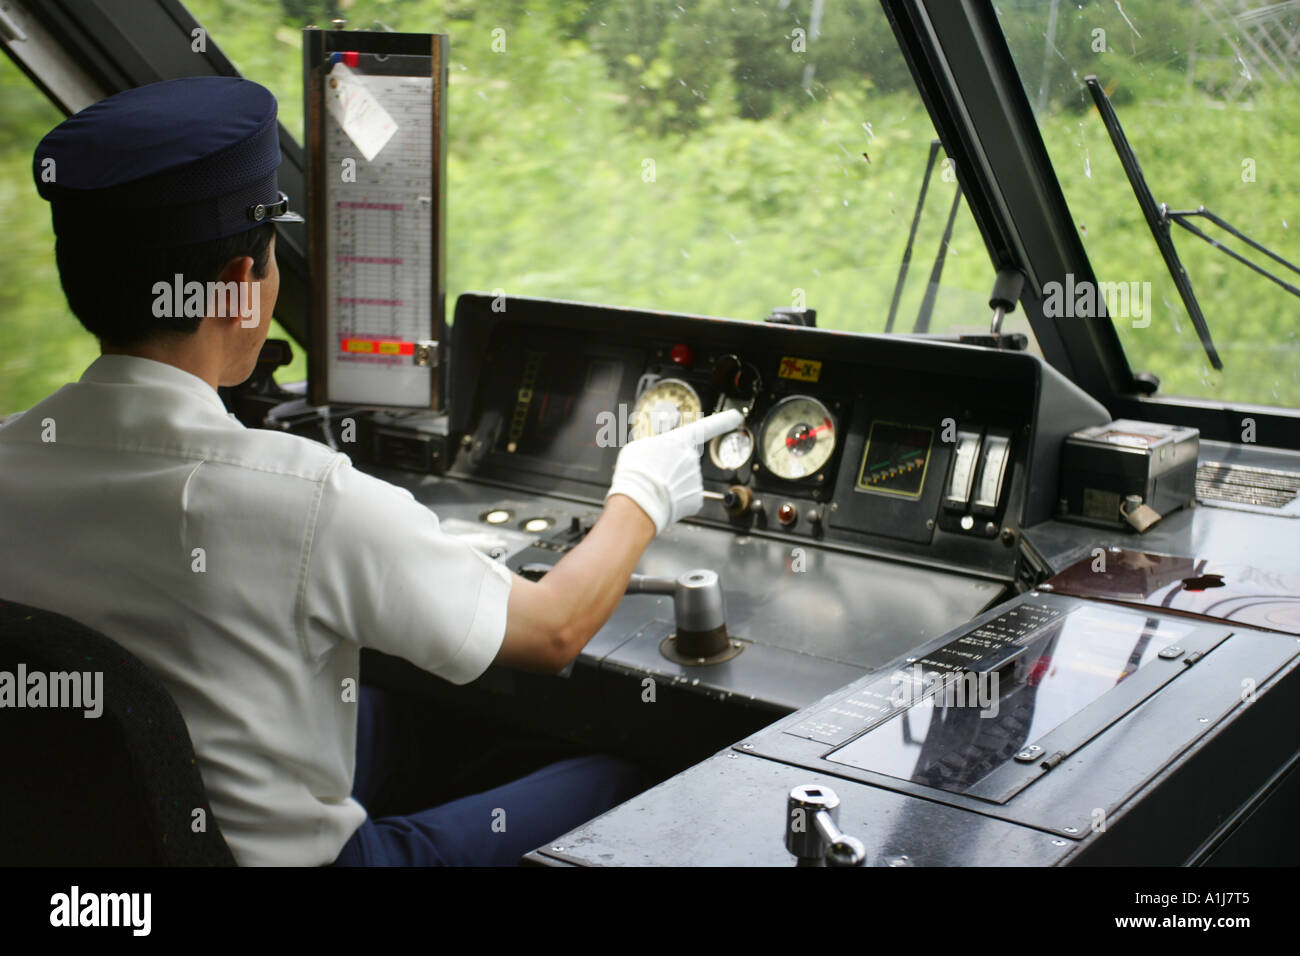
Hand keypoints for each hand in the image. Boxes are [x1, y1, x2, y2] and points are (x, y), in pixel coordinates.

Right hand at [605, 409, 743, 533]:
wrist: (637, 505)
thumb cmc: (635, 474)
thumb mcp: (637, 447)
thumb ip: (652, 444)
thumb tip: (654, 449)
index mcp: (681, 440)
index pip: (710, 426)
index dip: (725, 420)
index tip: (736, 417)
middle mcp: (693, 458)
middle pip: (684, 459)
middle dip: (672, 466)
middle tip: (653, 473)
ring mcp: (696, 479)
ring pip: (684, 479)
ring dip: (671, 482)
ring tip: (654, 486)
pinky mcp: (696, 499)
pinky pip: (686, 496)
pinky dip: (675, 498)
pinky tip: (663, 498)